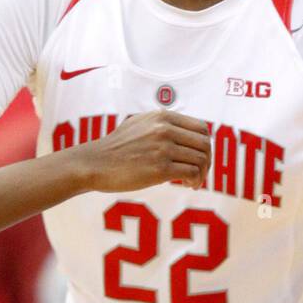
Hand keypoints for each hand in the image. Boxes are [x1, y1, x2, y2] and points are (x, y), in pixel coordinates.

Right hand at [76, 110, 210, 192]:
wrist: (95, 163)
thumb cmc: (117, 147)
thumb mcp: (140, 123)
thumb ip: (162, 123)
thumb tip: (186, 131)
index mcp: (162, 117)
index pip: (201, 128)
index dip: (205, 144)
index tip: (200, 156)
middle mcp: (165, 129)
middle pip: (205, 144)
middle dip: (207, 160)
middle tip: (200, 172)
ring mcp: (163, 148)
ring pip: (200, 159)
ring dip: (202, 173)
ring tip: (193, 182)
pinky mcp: (160, 168)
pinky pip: (191, 173)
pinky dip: (195, 180)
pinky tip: (188, 185)